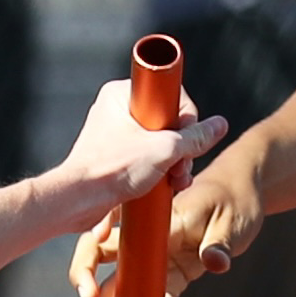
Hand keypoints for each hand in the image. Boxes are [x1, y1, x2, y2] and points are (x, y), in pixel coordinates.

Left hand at [56, 78, 226, 222]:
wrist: (76, 202)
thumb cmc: (111, 170)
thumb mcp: (165, 150)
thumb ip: (197, 137)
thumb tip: (219, 125)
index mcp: (122, 93)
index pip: (172, 96)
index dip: (186, 121)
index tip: (184, 142)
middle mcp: (116, 109)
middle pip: (168, 123)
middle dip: (181, 150)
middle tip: (179, 169)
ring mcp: (114, 134)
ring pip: (159, 144)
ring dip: (173, 165)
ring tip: (173, 183)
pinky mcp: (112, 157)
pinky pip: (145, 158)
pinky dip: (157, 172)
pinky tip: (164, 188)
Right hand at [69, 151, 255, 296]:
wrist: (241, 192)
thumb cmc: (235, 197)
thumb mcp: (231, 218)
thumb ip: (219, 242)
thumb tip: (215, 264)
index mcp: (150, 227)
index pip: (105, 245)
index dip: (89, 269)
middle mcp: (144, 247)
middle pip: (110, 280)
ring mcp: (155, 264)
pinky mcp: (170, 278)